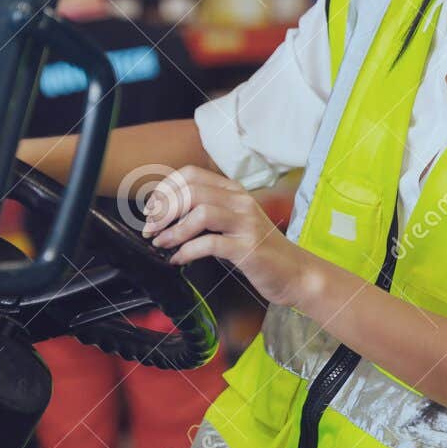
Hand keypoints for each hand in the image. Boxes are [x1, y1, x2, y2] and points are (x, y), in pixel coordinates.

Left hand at [141, 165, 322, 306]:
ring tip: (161, 244)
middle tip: (151, 230)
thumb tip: (165, 214)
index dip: (165, 190)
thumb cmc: (259, 250)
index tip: (152, 211)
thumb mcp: (232, 222)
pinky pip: (209, 243)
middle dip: (163, 210)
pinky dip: (186, 251)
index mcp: (234, 191)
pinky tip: (178, 259)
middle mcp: (240, 201)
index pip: (191, 174)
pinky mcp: (248, 248)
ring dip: (173, 230)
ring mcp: (246, 223)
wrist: (295, 272)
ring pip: (200, 212)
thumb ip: (206, 212)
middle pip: (192, 190)